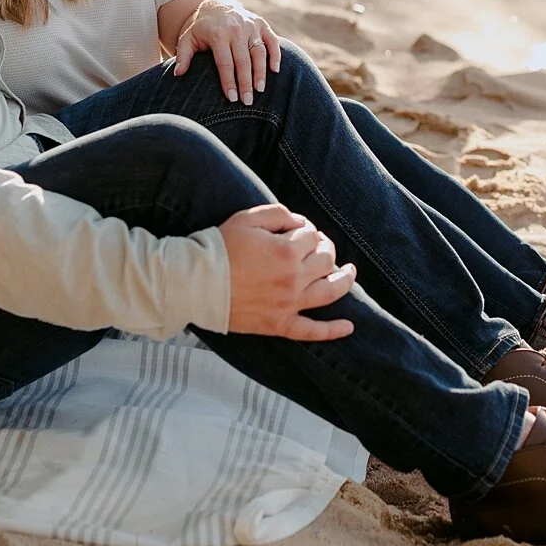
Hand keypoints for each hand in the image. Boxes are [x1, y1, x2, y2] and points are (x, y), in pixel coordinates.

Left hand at [173, 0, 281, 105]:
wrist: (218, 6)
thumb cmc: (202, 28)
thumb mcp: (188, 39)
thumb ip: (183, 55)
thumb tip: (178, 74)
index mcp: (217, 34)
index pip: (225, 63)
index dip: (229, 81)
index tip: (232, 98)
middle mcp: (236, 29)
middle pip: (243, 60)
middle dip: (246, 83)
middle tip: (248, 101)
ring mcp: (251, 26)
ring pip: (259, 52)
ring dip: (261, 72)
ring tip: (260, 90)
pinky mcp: (262, 24)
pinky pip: (272, 40)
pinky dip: (276, 55)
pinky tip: (275, 70)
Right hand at [220, 204, 355, 341]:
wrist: (195, 283)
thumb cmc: (219, 248)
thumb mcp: (248, 218)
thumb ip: (279, 214)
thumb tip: (300, 223)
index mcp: (287, 252)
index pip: (311, 235)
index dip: (305, 229)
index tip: (294, 229)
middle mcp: (293, 279)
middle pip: (326, 260)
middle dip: (324, 248)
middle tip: (316, 246)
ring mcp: (288, 304)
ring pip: (330, 292)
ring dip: (345, 281)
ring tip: (350, 272)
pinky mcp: (279, 324)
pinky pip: (311, 331)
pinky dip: (332, 331)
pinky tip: (349, 327)